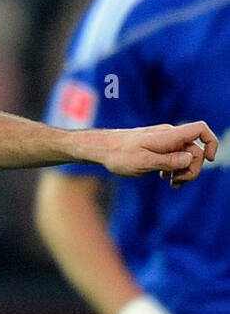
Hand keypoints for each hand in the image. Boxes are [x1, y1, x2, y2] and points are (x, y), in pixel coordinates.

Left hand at [94, 121, 217, 184]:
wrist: (102, 148)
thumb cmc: (120, 155)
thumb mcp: (143, 162)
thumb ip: (168, 161)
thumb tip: (190, 159)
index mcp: (169, 136)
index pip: (200, 129)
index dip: (210, 143)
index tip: (209, 160)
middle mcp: (170, 136)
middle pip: (194, 149)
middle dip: (192, 168)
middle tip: (176, 183)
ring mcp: (164, 142)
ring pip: (184, 155)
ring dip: (183, 171)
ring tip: (171, 184)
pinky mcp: (158, 148)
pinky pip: (174, 157)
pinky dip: (174, 169)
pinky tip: (164, 178)